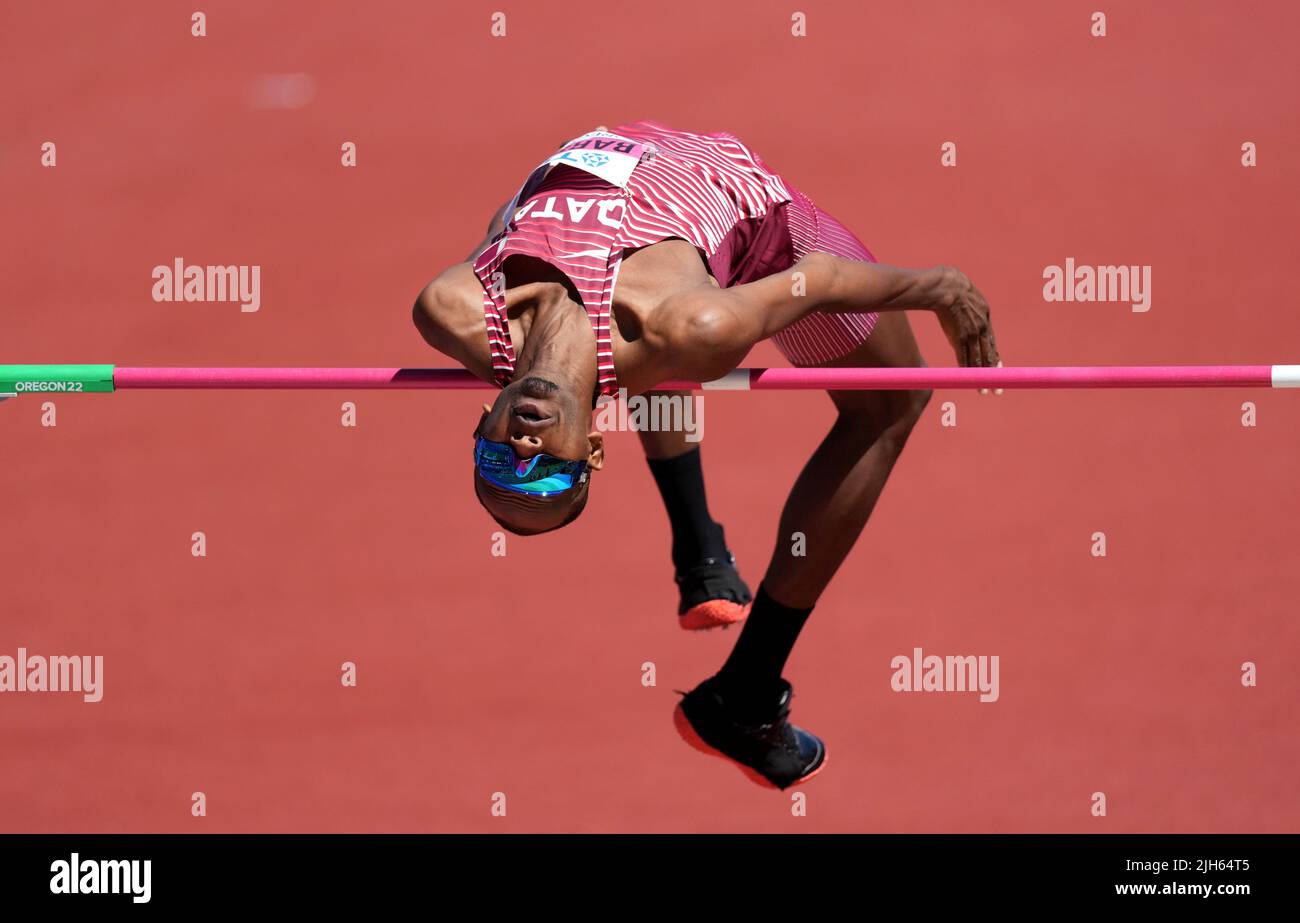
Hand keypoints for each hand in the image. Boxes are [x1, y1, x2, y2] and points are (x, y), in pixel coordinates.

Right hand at [927, 266, 1002, 393]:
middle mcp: (982, 329)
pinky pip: (964, 357)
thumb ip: (971, 313)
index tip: (999, 371)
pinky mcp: (959, 337)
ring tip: (983, 391)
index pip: (992, 345)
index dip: (995, 359)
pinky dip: (966, 370)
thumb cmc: (954, 289)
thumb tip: (964, 320)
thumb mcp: (970, 300)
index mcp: (986, 320)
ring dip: (980, 377)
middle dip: (994, 375)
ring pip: (977, 360)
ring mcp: (971, 334)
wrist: (946, 286)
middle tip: (998, 389)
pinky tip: (969, 379)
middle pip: (989, 356)